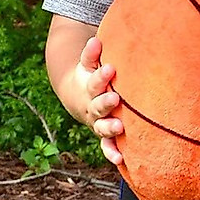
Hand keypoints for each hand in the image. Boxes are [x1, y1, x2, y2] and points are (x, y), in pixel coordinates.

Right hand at [76, 36, 123, 165]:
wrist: (79, 98)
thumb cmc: (91, 76)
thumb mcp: (89, 64)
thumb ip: (92, 54)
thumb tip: (96, 40)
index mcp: (89, 87)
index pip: (95, 81)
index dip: (101, 75)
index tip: (111, 68)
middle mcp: (92, 106)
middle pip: (98, 105)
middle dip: (105, 102)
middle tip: (115, 98)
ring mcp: (98, 122)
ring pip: (102, 127)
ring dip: (109, 128)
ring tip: (119, 127)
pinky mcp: (105, 135)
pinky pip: (107, 145)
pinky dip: (112, 152)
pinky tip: (121, 159)